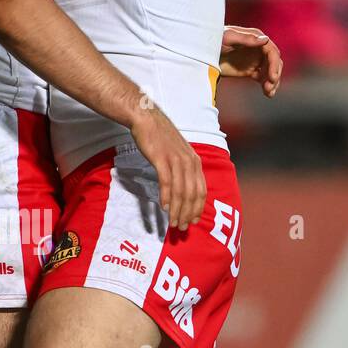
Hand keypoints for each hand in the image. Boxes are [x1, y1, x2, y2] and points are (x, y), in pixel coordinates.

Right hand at [130, 101, 206, 231]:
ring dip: (178, 210)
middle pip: (192, 194)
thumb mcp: (178, 153)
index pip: (201, 190)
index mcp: (195, 161)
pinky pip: (166, 182)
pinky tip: (164, 207)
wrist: (146, 118)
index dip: (198, 208)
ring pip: (181, 191)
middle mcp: (189, 161)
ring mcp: (176, 160)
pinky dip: (167, 196)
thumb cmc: (160, 137)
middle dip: (188, 213)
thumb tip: (183, 188)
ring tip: (173, 223)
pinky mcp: (162, 158)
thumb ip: (183, 169)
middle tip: (182, 228)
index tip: (193, 222)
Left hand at [219, 26, 281, 96]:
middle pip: (274, 62)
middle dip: (274, 74)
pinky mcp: (250, 70)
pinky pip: (263, 78)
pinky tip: (267, 93)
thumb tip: (265, 40)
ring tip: (269, 93)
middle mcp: (258, 48)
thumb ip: (246, 39)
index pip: (271, 51)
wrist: (201, 53)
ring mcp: (254, 60)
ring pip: (270, 71)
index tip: (272, 77)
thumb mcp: (228, 38)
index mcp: (255, 38)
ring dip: (272, 82)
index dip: (274, 64)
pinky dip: (266, 85)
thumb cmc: (213, 41)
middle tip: (269, 87)